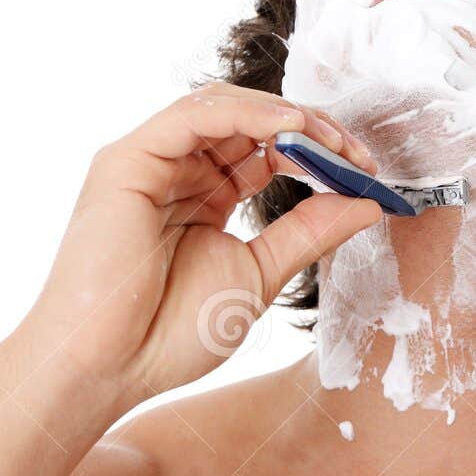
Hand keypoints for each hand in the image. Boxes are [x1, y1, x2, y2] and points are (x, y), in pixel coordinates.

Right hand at [7, 83, 380, 411]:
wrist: (109, 368)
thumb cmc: (168, 335)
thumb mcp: (260, 273)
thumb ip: (309, 232)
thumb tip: (366, 202)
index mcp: (204, 197)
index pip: (266, 151)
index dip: (318, 151)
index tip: (365, 170)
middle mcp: (176, 170)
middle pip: (250, 121)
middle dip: (311, 129)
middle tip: (357, 152)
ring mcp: (149, 161)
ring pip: (224, 107)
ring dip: (285, 116)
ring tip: (331, 140)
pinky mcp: (127, 160)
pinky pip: (193, 116)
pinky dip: (246, 113)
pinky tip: (289, 128)